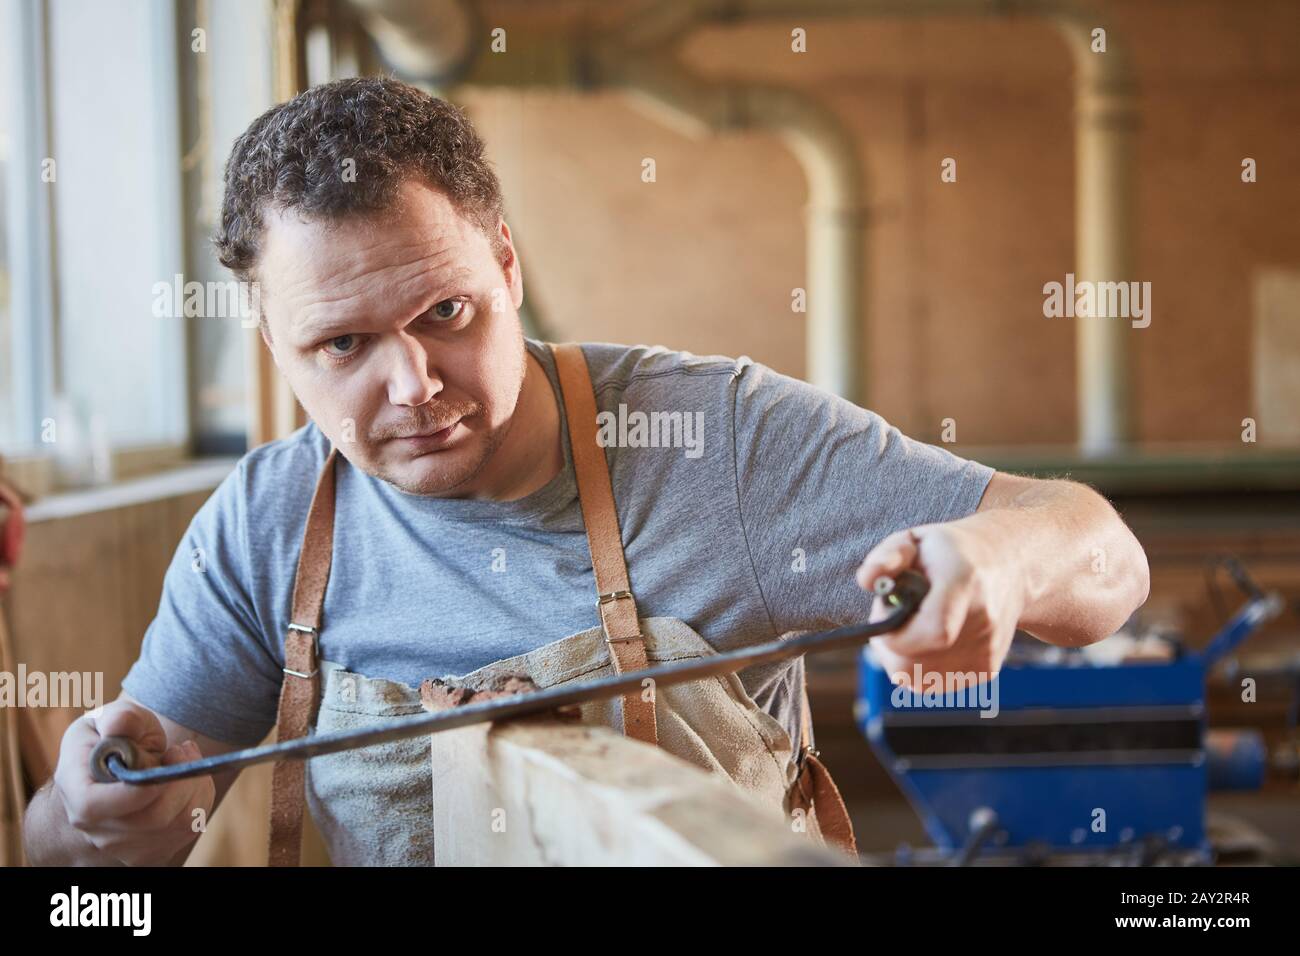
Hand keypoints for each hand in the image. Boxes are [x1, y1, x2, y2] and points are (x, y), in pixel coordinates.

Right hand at [54, 699, 214, 865]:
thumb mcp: (109, 717)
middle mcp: (94, 827)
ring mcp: (121, 846)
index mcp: (75, 791)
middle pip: (152, 817)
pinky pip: (188, 829)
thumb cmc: (111, 741)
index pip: (96, 806)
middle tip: (182, 750)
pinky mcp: (148, 852)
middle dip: (182, 778)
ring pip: (178, 824)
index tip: (168, 756)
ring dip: (196, 785)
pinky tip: (187, 780)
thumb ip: (119, 718)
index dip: (137, 789)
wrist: (113, 772)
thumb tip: (118, 726)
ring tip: (184, 758)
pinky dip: (200, 799)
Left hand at [855, 520, 1023, 691]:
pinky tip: (927, 641)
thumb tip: (866, 581)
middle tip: (892, 619)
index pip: (934, 632)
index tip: (885, 612)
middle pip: (916, 665)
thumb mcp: (915, 539)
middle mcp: (984, 621)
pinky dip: (921, 668)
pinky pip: (935, 684)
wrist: (1010, 567)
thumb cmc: (950, 552)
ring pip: (920, 681)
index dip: (895, 634)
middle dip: (889, 648)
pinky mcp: (986, 670)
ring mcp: (988, 650)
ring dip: (902, 659)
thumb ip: (886, 556)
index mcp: (964, 582)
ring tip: (911, 627)